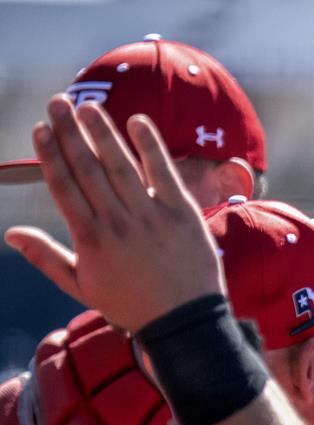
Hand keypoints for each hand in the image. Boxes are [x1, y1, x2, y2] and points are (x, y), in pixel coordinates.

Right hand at [5, 97, 222, 330]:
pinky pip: (164, 173)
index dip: (51, 155)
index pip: (65, 187)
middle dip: (70, 133)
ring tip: (88, 107)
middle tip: (58, 102)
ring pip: (121, 166)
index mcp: (90, 239)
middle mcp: (117, 223)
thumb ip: (46, 257)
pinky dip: (150, 146)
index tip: (40, 128)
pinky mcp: (182, 214)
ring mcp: (151, 216)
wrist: (185, 321)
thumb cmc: (131, 304)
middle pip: (88, 169)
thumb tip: (11, 233)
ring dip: (103, 133)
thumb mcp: (82, 287)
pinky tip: (137, 122)